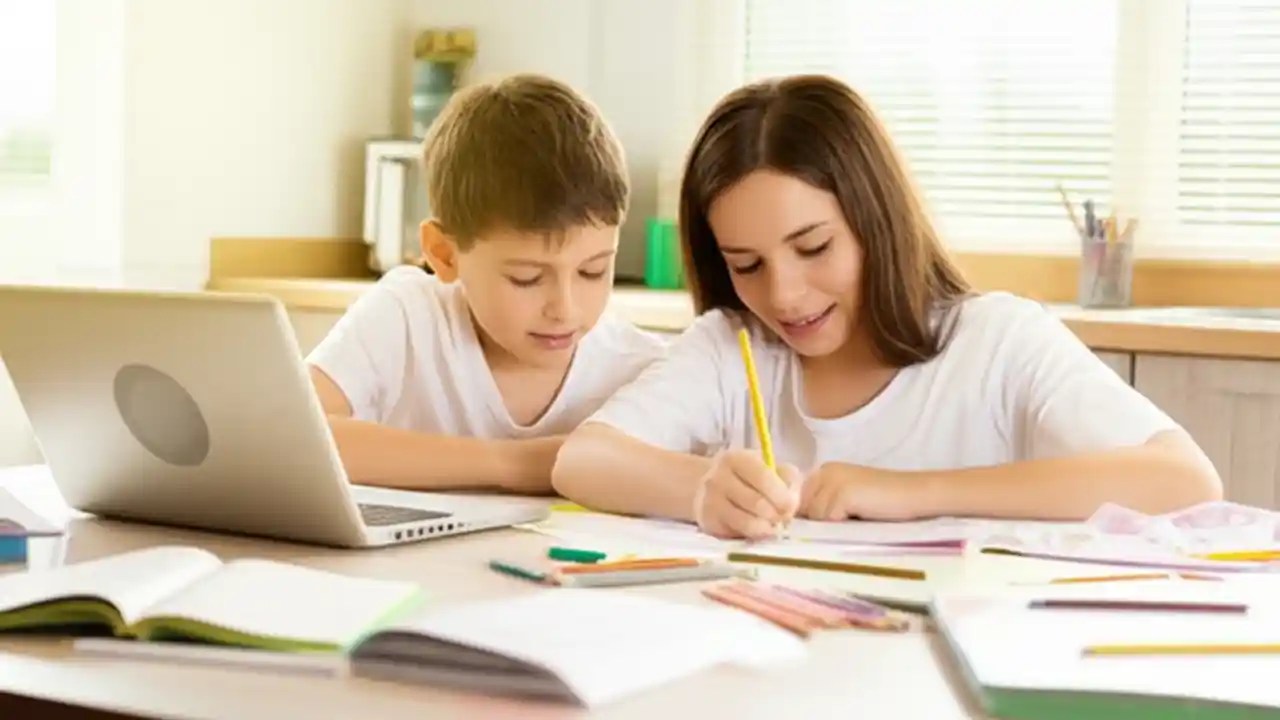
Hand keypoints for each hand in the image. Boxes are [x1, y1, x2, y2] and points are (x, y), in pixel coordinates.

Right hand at [693, 450, 802, 538]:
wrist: (711, 489)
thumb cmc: (748, 478)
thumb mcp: (770, 468)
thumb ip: (788, 479)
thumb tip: (791, 503)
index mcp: (736, 459)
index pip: (763, 477)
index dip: (782, 496)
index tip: (791, 506)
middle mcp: (718, 478)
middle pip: (757, 503)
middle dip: (777, 514)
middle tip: (783, 518)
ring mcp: (711, 501)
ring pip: (748, 522)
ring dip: (767, 527)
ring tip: (772, 524)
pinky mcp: (709, 522)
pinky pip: (739, 533)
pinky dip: (754, 534)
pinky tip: (758, 529)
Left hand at [799, 463, 926, 521]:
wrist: (914, 493)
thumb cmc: (884, 500)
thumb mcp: (848, 498)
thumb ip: (824, 504)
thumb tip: (797, 522)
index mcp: (825, 471)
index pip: (798, 498)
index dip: (808, 515)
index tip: (825, 523)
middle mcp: (825, 472)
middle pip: (804, 508)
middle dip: (819, 520)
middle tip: (846, 519)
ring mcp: (833, 481)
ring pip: (815, 516)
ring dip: (831, 524)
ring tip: (855, 517)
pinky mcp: (843, 494)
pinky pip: (828, 519)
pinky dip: (841, 524)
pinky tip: (860, 516)